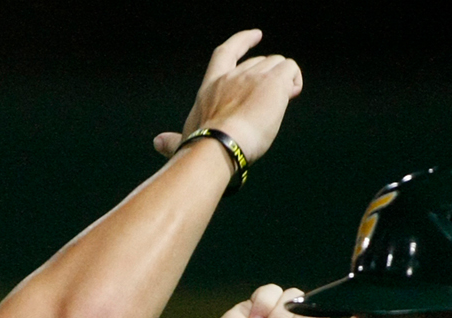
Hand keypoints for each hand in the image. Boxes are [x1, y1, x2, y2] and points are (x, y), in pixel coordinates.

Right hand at [152, 30, 302, 163]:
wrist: (217, 147)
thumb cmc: (200, 148)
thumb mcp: (185, 140)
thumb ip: (173, 141)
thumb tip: (157, 143)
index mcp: (211, 86)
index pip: (226, 52)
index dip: (242, 41)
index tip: (256, 35)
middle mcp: (232, 76)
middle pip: (259, 61)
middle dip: (269, 77)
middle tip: (273, 98)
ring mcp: (253, 76)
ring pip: (278, 64)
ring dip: (284, 80)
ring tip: (281, 102)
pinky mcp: (273, 82)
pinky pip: (291, 69)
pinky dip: (294, 79)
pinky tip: (291, 96)